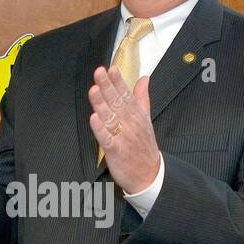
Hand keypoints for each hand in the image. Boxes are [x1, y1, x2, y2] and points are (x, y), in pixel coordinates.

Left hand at [88, 66, 158, 192]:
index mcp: (136, 115)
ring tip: (94, 90)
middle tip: (99, 72)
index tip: (111, 68)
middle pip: (117, 102)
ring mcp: (123, 137)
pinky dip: (100, 129)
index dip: (118, 81)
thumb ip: (142, 98)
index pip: (126, 94)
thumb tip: (144, 78)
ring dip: (101, 104)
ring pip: (110, 117)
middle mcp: (130, 123)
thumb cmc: (144, 146)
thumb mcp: (146, 119)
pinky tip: (93, 119)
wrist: (150, 175)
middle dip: (107, 87)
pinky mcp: (116, 151)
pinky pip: (107, 138)